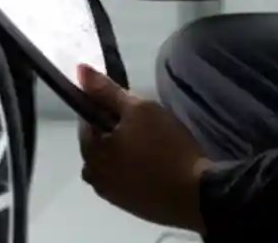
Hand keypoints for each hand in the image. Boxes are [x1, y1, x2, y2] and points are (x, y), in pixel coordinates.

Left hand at [76, 64, 212, 232]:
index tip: (129, 106)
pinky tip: (156, 163)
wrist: (199, 196)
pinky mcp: (132, 207)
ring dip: (125, 150)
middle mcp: (93, 177)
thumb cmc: (166, 148)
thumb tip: (79, 70)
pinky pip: (127, 178)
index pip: (87, 120)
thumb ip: (106, 90)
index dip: (106, 107)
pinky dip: (135, 168)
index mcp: (89, 153)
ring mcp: (112, 196)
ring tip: (152, 143)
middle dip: (115, 130)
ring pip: (113, 161)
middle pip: (99, 142)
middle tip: (145, 124)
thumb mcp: (139, 109)